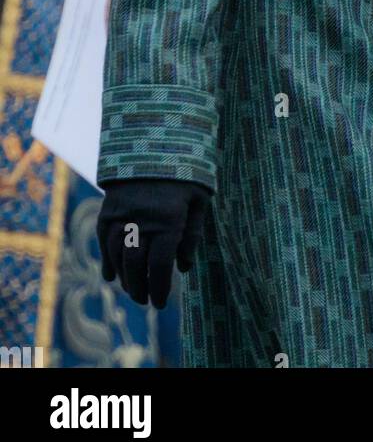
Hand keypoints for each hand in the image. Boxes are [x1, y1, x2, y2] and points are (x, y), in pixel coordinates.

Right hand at [97, 176, 211, 307]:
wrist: (156, 137)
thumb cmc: (186, 171)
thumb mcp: (200, 199)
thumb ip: (193, 234)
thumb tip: (183, 267)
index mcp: (169, 219)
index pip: (159, 266)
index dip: (159, 289)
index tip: (161, 303)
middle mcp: (142, 220)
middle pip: (136, 266)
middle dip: (140, 288)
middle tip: (146, 300)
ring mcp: (121, 214)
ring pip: (118, 256)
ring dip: (124, 278)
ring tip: (133, 290)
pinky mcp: (108, 208)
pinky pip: (104, 240)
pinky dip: (107, 260)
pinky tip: (112, 275)